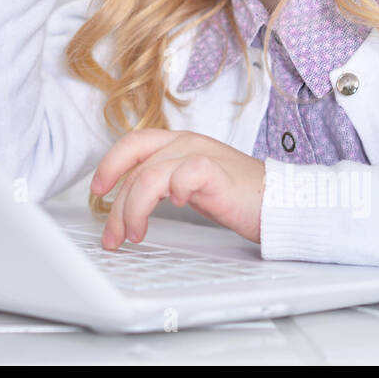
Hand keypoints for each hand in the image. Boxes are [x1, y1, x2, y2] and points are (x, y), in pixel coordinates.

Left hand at [89, 129, 265, 247]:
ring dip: (134, 210)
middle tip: (112, 235)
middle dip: (117, 206)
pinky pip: (183, 173)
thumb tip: (129, 202)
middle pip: (135, 168)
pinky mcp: (215, 171)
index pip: (133, 143)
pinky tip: (175, 205)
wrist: (280, 202)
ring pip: (148, 176)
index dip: (110, 164)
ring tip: (136, 235)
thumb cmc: (239, 197)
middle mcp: (186, 143)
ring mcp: (200, 154)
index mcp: (179, 142)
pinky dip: (173, 190)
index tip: (98, 190)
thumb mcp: (191, 185)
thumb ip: (164, 183)